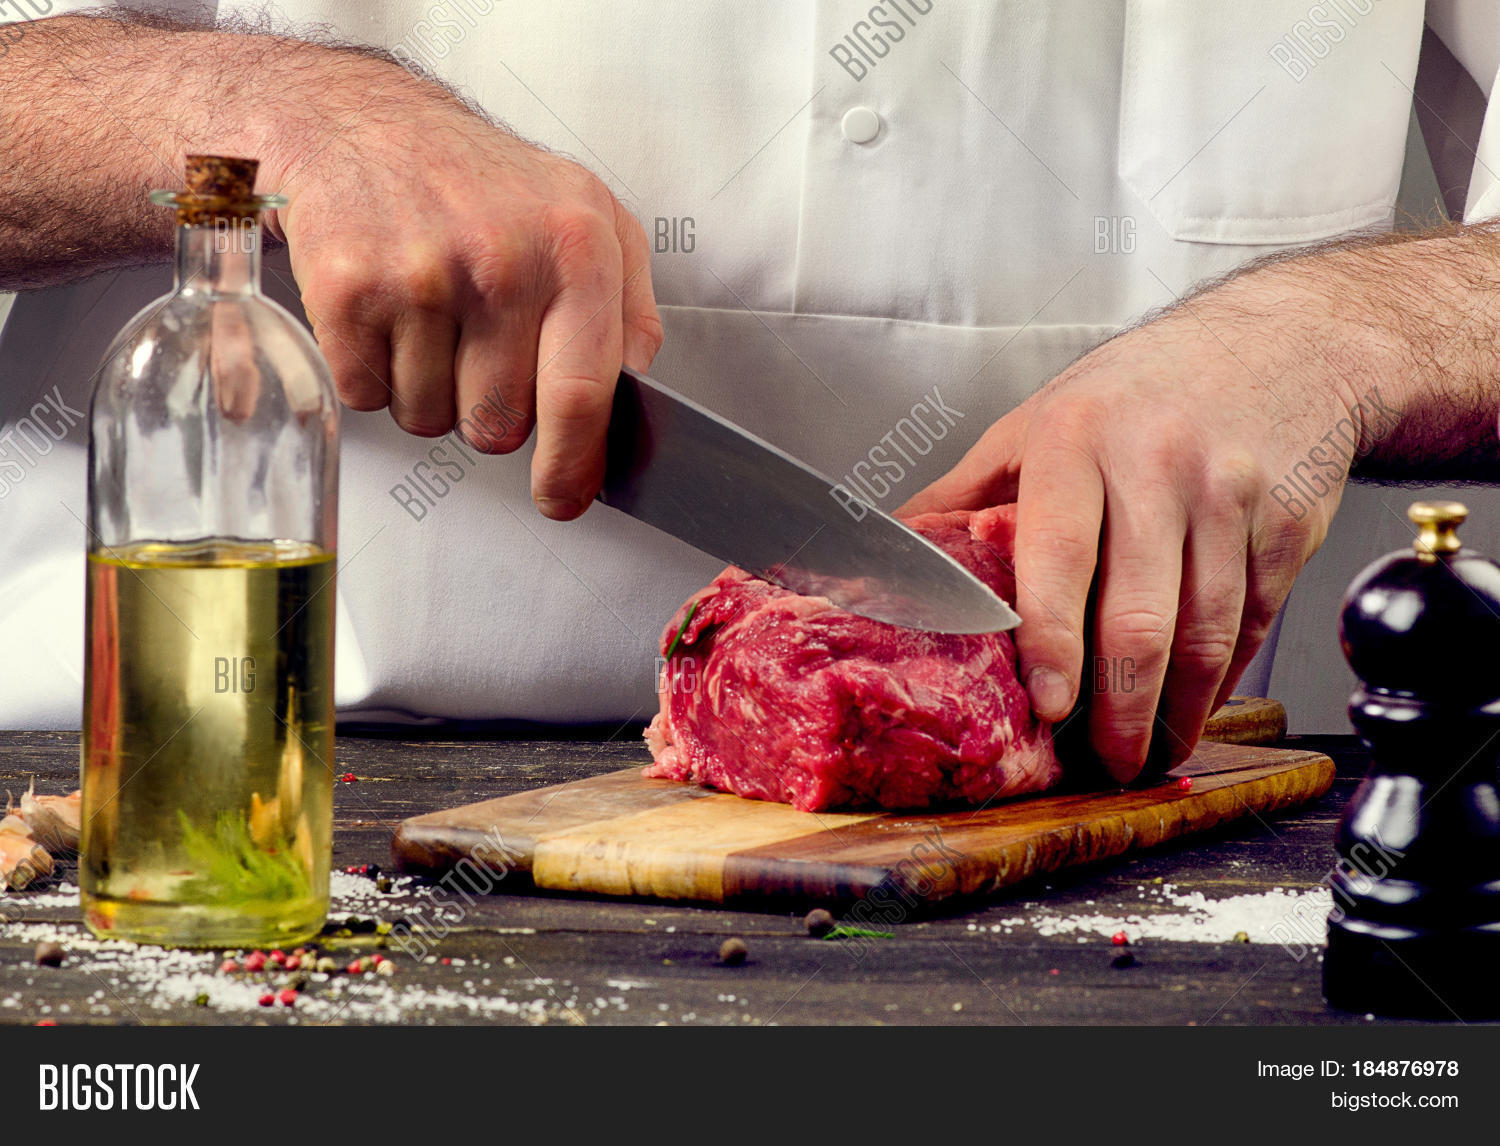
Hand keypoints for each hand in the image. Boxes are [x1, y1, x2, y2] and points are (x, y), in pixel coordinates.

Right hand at [262, 68, 661, 519]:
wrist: (363, 125)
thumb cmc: (484, 183)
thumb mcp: (590, 218)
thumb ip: (631, 309)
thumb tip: (634, 392)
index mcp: (576, 246)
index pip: (581, 394)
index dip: (571, 465)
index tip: (563, 498)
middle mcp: (501, 260)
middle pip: (500, 425)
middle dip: (493, 414)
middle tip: (481, 353)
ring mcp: (420, 276)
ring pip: (431, 420)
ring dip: (431, 395)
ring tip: (434, 323)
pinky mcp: (348, 292)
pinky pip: (370, 397)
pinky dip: (377, 377)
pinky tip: (390, 318)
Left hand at [902, 278, 1367, 779]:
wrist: (1281, 344)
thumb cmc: (1140, 388)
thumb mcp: (1038, 420)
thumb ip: (964, 494)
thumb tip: (882, 556)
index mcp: (1076, 438)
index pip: (1059, 554)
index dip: (1054, 639)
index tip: (1048, 704)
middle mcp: (1157, 465)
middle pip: (1139, 615)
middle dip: (1121, 709)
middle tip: (1105, 762)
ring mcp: (1229, 497)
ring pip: (1204, 633)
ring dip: (1177, 712)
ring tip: (1150, 753)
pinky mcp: (1287, 527)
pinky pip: (1250, 624)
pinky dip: (1221, 678)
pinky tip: (1195, 703)